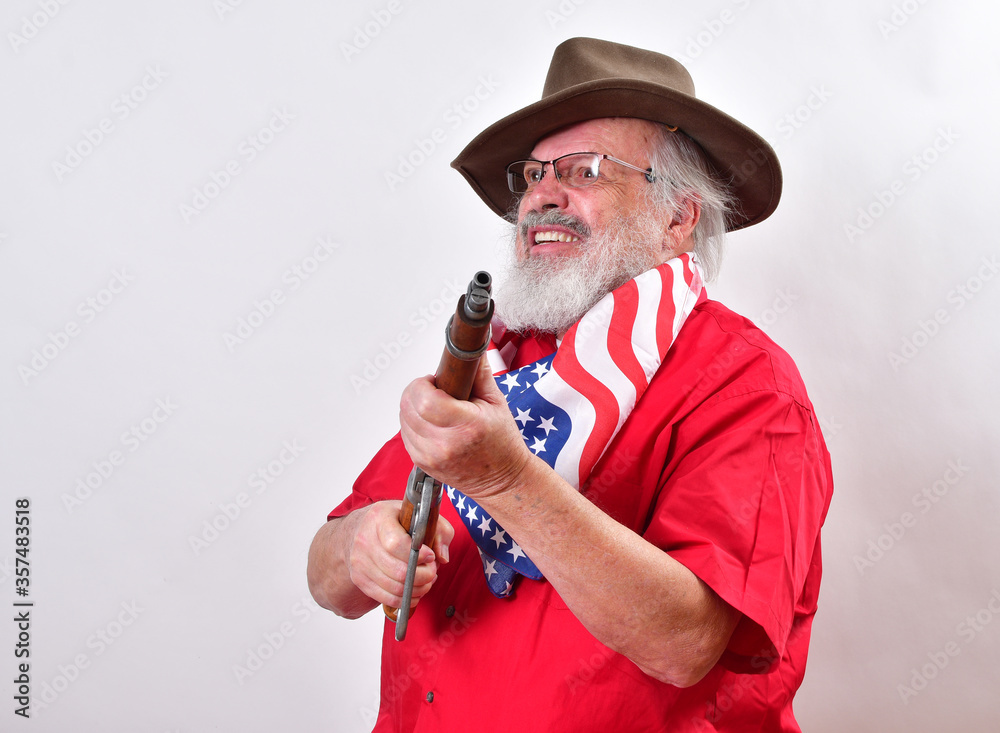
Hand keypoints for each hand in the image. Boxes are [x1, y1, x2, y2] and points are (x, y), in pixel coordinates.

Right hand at [346, 500, 453, 609]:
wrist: (364, 528)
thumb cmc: (396, 521)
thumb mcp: (422, 515)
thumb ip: (440, 530)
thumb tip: (442, 557)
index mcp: (380, 518)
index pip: (396, 544)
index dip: (418, 555)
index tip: (430, 555)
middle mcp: (365, 540)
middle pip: (398, 570)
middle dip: (423, 575)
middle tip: (432, 570)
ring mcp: (360, 562)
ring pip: (394, 588)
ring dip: (417, 589)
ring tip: (426, 580)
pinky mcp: (360, 580)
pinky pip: (387, 598)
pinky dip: (406, 599)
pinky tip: (415, 591)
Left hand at [399, 356, 531, 500]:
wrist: (501, 481)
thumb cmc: (502, 444)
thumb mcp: (496, 403)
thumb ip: (479, 372)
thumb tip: (473, 346)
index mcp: (465, 426)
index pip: (425, 400)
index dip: (422, 384)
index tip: (433, 380)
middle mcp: (443, 445)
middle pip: (408, 407)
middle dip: (417, 391)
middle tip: (436, 391)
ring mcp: (430, 456)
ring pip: (403, 419)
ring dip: (414, 406)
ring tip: (436, 408)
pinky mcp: (421, 463)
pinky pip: (405, 433)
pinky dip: (413, 422)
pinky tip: (433, 423)